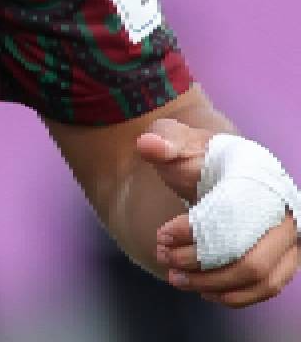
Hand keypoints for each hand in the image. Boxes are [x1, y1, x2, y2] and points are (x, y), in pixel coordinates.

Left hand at [140, 118, 300, 306]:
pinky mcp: (286, 258)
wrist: (224, 169)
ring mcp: (291, 238)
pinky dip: (236, 294)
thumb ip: (165, 140)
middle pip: (250, 256)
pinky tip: (203, 290)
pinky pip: (268, 287)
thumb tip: (148, 144)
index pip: (233, 217)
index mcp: (263, 181)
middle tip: (166, 259)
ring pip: (259, 276)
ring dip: (214, 284)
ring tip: (176, 277)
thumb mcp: (180, 142)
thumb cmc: (203, 157)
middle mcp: (285, 211)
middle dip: (202, 264)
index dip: (194, 232)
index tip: (162, 234)